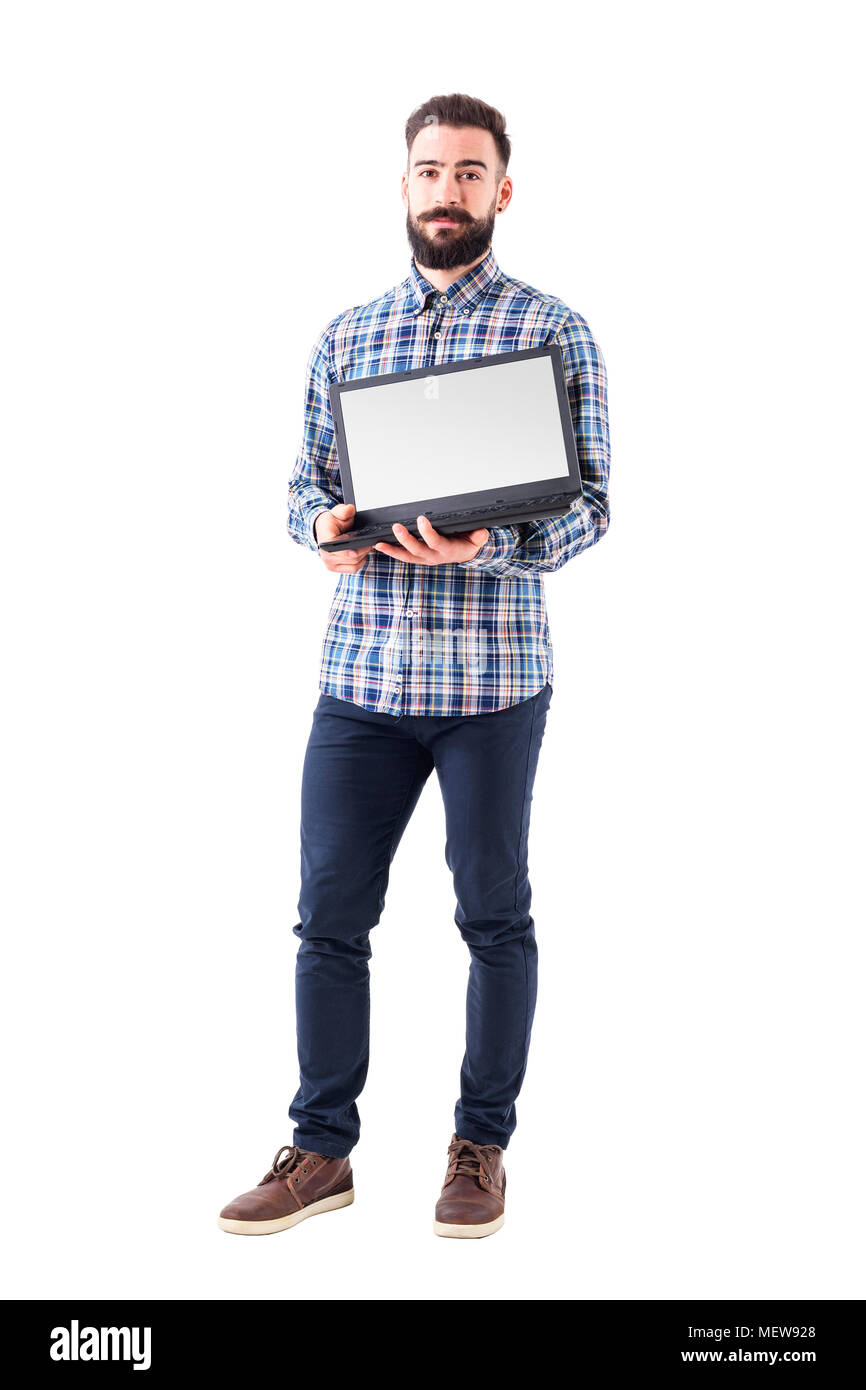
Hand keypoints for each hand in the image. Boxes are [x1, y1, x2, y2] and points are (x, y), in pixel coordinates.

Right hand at [315, 503, 373, 573]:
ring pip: (354, 564)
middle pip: (352, 557)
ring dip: (363, 556)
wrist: (324, 530)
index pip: (342, 550)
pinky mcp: (335, 568)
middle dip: (364, 550)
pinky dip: (360, 562)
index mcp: (326, 541)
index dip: (356, 548)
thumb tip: (350, 510)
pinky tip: (362, 554)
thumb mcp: (337, 512)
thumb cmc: (331, 522)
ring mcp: (330, 563)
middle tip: (372, 542)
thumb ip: (343, 510)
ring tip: (366, 546)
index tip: (367, 543)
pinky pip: (353, 568)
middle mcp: (325, 555)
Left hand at [373, 515, 488, 564]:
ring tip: (380, 543)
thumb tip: (481, 533)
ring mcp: (425, 558)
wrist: (466, 554)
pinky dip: (391, 551)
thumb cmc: (469, 543)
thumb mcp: (478, 539)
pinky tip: (380, 545)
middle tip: (396, 527)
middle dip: (406, 539)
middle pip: (417, 550)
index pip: (436, 542)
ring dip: (393, 549)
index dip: (428, 533)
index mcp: (448, 550)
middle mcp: (434, 557)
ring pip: (407, 556)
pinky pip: (403, 556)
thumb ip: (479, 536)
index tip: (421, 519)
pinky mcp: (418, 558)